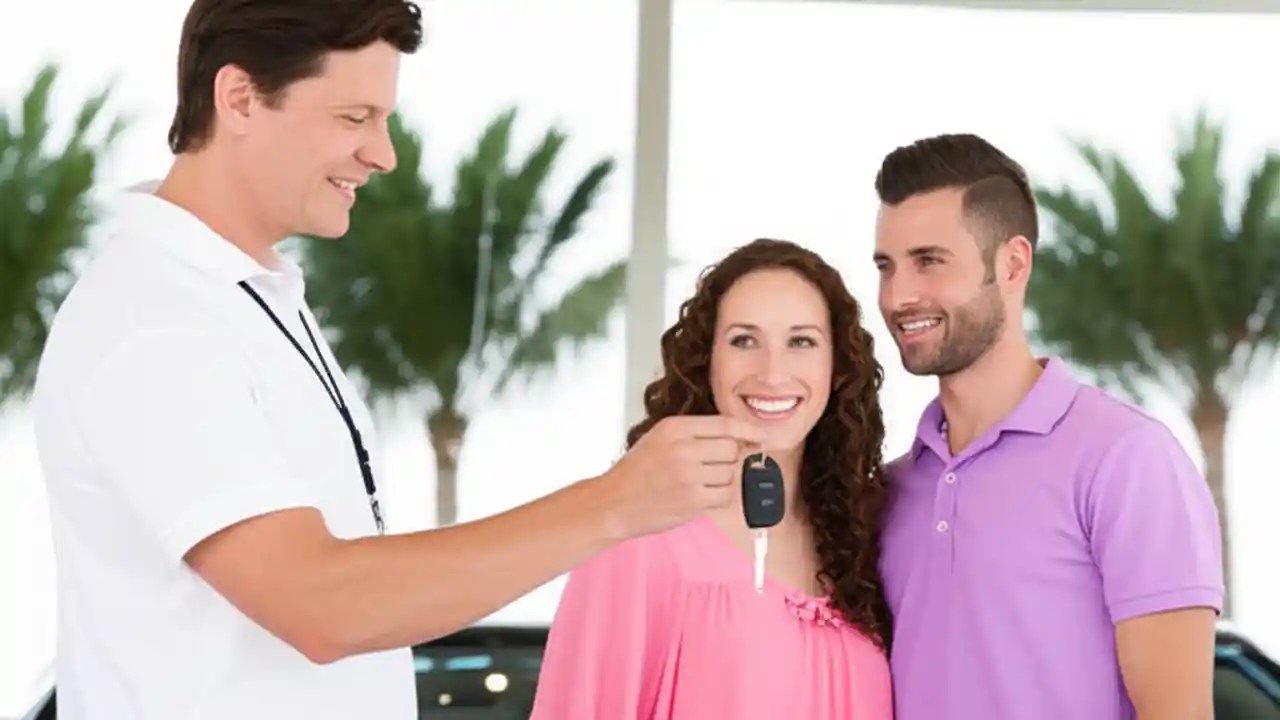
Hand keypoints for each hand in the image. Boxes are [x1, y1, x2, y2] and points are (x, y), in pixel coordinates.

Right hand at [598, 415, 764, 538]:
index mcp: (675, 427)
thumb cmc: (638, 471)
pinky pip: (725, 495)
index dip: (749, 430)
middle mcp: (683, 448)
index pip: (726, 424)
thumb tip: (740, 436)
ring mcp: (689, 475)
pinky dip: (718, 496)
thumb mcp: (660, 438)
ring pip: (730, 473)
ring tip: (696, 482)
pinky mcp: (693, 500)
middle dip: (727, 458)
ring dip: (721, 479)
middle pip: (732, 448)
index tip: (761, 436)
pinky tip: (699, 495)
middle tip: (708, 466)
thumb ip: (695, 433)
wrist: (614, 502)